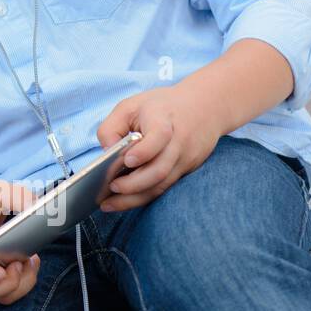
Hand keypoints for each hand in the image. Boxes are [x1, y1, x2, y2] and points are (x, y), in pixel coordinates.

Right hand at [0, 180, 41, 304]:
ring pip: (3, 296)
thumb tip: (37, 209)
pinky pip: (15, 294)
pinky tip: (31, 261)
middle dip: (8, 282)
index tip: (0, 271)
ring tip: (29, 259)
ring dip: (22, 282)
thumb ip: (17, 196)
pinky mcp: (2, 282)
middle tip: (20, 261)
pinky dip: (28, 281)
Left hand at [96, 84, 224, 211]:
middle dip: (133, 184)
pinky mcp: (187, 170)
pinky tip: (125, 201)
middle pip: (159, 169)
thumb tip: (106, 152)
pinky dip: (144, 196)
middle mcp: (178, 142)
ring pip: (162, 185)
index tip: (127, 160)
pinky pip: (165, 187)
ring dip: (134, 198)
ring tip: (110, 204)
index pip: (159, 137)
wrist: (205, 107)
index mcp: (163, 120)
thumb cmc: (160, 106)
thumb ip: (112, 127)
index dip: (143, 151)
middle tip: (111, 187)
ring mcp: (186, 159)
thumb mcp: (130, 106)